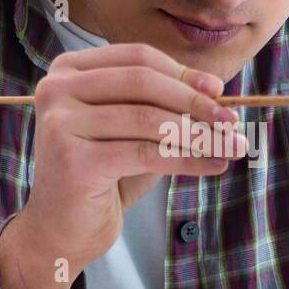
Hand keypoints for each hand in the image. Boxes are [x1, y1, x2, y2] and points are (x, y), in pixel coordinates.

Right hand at [19, 43, 249, 275]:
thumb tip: (216, 93)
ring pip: (149, 119)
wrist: (60, 230)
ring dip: (199, 134)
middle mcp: (57, 90)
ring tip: (231, 147)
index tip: (219, 91)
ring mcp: (60, 124)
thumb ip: (162, 105)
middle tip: (232, 122)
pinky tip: (213, 166)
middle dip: (195, 102)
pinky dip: (187, 160)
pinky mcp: (74, 161)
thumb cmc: (101, 177)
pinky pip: (146, 153)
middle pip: (144, 82)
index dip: (183, 73)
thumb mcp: (133, 130)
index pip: (137, 58)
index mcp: (69, 70)